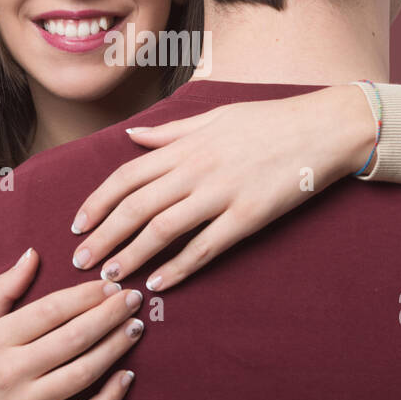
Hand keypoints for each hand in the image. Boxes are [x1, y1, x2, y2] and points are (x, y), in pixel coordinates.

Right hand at [0, 247, 144, 399]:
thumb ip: (2, 290)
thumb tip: (33, 254)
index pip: (49, 311)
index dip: (84, 296)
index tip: (110, 283)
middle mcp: (12, 372)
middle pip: (72, 339)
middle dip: (108, 315)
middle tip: (134, 298)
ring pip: (82, 374)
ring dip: (114, 348)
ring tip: (135, 327)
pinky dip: (108, 398)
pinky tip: (126, 376)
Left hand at [69, 84, 378, 291]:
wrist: (322, 128)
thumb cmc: (268, 120)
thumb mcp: (214, 116)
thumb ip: (170, 132)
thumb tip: (132, 136)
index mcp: (185, 145)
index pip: (126, 176)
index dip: (97, 202)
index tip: (77, 224)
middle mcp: (196, 169)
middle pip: (136, 207)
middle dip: (103, 236)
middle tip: (81, 261)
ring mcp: (221, 193)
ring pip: (163, 229)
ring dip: (133, 255)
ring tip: (111, 276)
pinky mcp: (248, 216)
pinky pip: (206, 247)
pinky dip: (179, 267)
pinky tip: (160, 283)